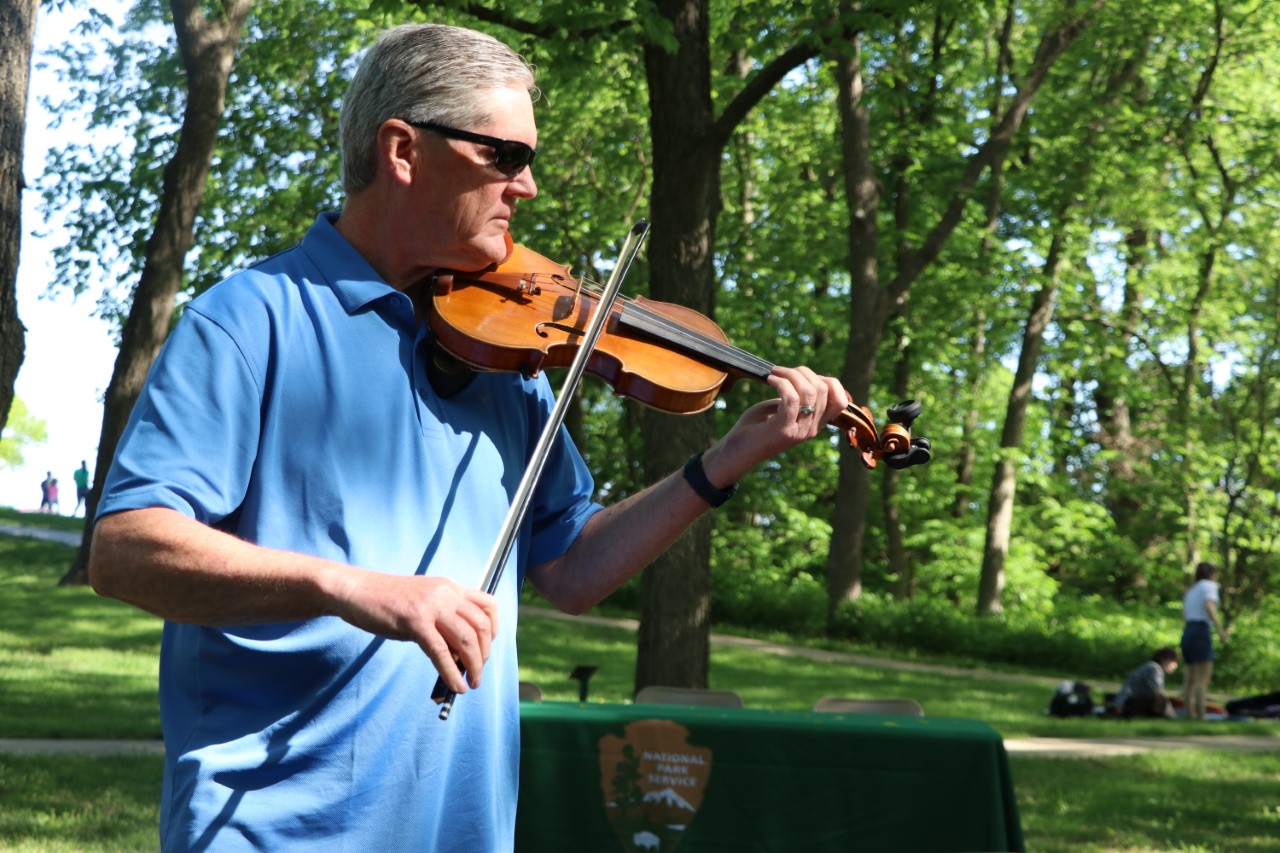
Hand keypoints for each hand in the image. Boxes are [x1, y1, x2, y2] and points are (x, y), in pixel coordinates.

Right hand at [328, 571, 498, 693]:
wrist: (357, 591)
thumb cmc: (388, 601)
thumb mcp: (425, 602)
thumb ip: (445, 619)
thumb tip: (461, 653)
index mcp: (450, 587)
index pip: (489, 605)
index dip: (495, 630)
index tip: (488, 648)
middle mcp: (445, 594)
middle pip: (481, 626)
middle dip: (484, 654)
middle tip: (478, 671)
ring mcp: (430, 607)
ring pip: (466, 640)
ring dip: (473, 666)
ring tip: (471, 682)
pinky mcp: (414, 622)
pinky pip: (440, 653)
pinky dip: (451, 673)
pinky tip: (455, 686)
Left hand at [702, 365, 847, 485]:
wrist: (737, 452)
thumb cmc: (755, 427)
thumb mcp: (781, 409)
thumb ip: (797, 396)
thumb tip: (805, 375)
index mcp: (815, 425)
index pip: (840, 401)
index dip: (828, 381)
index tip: (804, 376)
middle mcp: (811, 429)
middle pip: (823, 389)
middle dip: (803, 372)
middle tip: (782, 371)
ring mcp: (799, 430)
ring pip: (809, 391)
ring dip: (791, 374)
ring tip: (774, 373)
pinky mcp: (783, 429)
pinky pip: (791, 398)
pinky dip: (781, 383)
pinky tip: (769, 380)